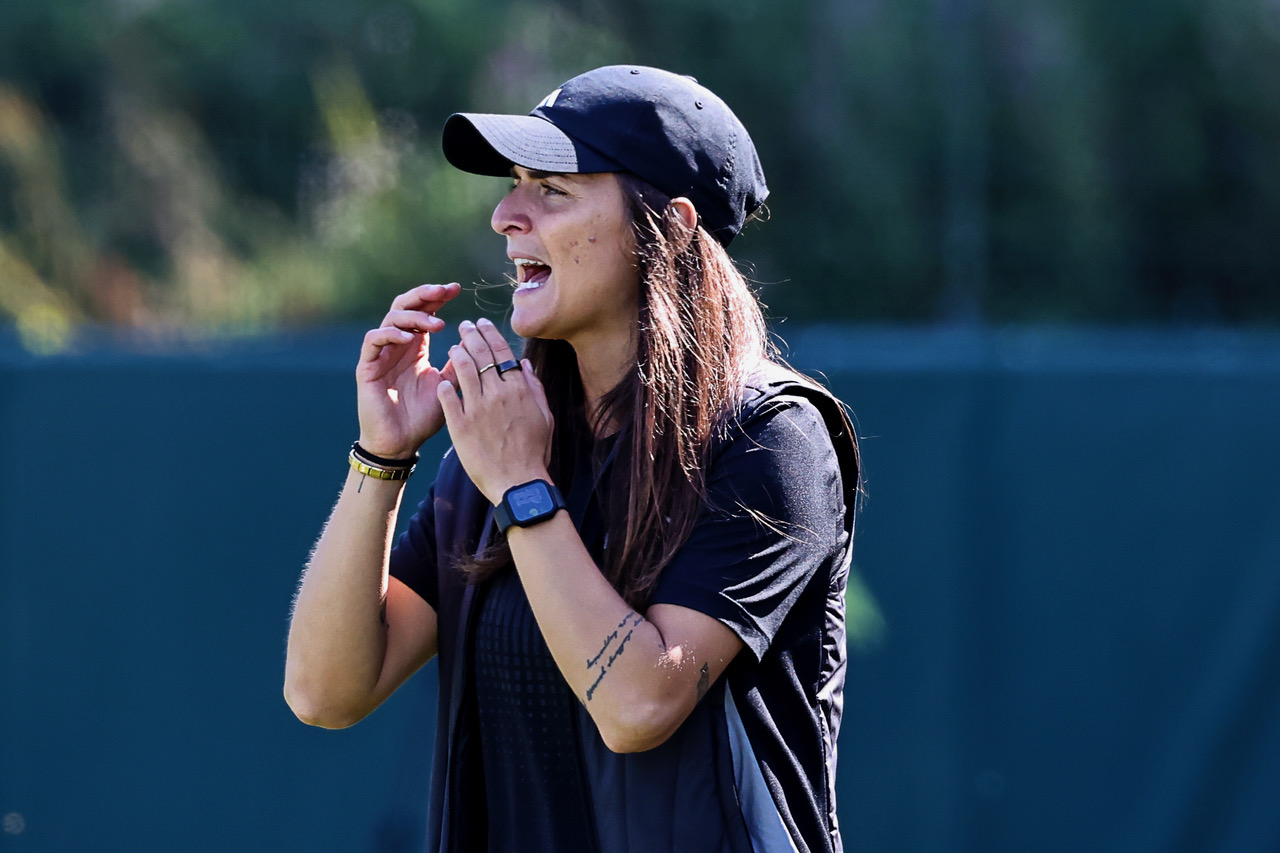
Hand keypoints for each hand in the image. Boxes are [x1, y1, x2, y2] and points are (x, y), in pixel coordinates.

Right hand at [356, 282, 461, 457]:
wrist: (401, 443)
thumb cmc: (422, 416)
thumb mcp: (448, 386)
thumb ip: (459, 364)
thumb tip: (474, 340)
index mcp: (416, 347)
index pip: (424, 312)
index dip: (438, 298)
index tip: (457, 289)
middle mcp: (397, 345)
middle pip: (405, 306)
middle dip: (425, 295)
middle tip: (444, 290)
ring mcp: (381, 355)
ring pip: (390, 318)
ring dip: (414, 315)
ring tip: (436, 323)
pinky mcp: (367, 367)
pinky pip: (373, 341)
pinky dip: (390, 334)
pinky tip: (408, 337)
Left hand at [438, 318, 552, 502]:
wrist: (519, 483)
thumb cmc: (535, 453)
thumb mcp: (545, 417)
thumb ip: (535, 388)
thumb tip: (524, 365)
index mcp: (519, 389)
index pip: (502, 352)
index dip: (490, 335)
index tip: (482, 325)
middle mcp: (498, 393)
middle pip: (481, 354)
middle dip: (471, 335)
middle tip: (464, 326)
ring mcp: (478, 408)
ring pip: (463, 369)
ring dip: (458, 353)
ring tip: (454, 346)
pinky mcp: (461, 425)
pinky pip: (448, 397)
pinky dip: (445, 385)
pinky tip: (442, 379)